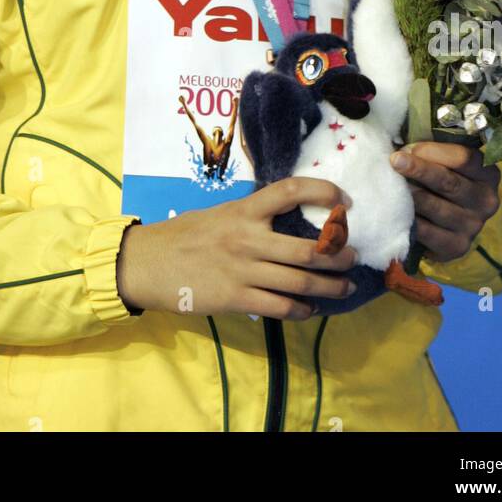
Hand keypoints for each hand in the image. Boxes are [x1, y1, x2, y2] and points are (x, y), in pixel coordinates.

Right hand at [116, 178, 359, 319]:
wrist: (147, 263)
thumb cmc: (184, 236)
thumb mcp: (219, 215)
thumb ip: (251, 218)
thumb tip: (286, 222)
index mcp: (244, 209)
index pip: (290, 191)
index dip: (323, 192)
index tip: (344, 201)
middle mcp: (248, 237)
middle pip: (308, 248)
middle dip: (338, 254)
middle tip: (353, 255)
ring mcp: (243, 270)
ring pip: (300, 281)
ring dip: (330, 286)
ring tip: (345, 287)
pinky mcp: (235, 298)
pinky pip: (280, 307)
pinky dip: (302, 310)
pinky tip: (310, 309)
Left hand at [389, 142, 500, 262]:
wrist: (448, 223)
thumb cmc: (443, 179)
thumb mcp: (446, 162)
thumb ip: (432, 151)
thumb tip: (403, 145)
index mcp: (487, 173)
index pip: (463, 158)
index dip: (434, 151)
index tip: (408, 147)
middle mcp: (486, 200)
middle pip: (449, 182)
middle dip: (419, 169)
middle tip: (394, 160)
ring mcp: (473, 226)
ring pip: (435, 207)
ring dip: (411, 194)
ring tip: (392, 185)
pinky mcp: (457, 246)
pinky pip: (427, 232)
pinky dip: (410, 219)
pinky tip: (396, 210)